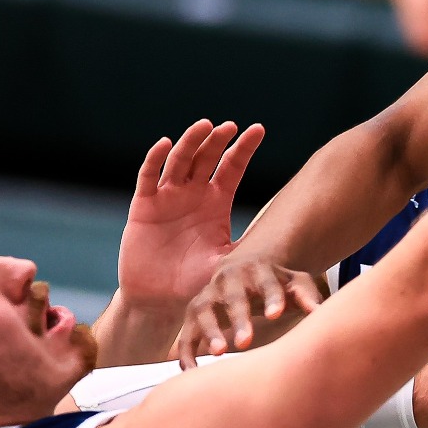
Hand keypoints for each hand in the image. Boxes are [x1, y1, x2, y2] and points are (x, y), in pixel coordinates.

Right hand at [118, 120, 264, 308]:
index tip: (259, 129)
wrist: (159, 302)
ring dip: (190, 142)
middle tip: (230, 126)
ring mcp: (167, 197)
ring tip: (204, 126)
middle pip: (206, 158)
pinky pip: (148, 177)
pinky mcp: (144, 207)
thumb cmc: (195, 282)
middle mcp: (193, 194)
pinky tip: (164, 143)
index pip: (232, 167)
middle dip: (218, 140)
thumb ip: (248, 246)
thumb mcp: (228, 261)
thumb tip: (284, 240)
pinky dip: (155, 159)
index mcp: (217, 203)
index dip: (243, 148)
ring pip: (179, 160)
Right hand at [175, 246, 324, 366]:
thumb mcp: (294, 282)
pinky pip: (186, 334)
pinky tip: (191, 371)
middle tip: (245, 342)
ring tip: (219, 352)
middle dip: (238, 319)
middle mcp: (229, 280)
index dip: (271, 297)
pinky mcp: (193, 316)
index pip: (266, 283)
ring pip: (204, 313)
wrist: (243, 269)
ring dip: (209, 332)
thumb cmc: (274, 282)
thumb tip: (320, 312)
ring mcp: (208, 297)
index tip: (276, 314)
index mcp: (257, 271)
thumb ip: (306, 295)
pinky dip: (186, 352)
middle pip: (233, 298)